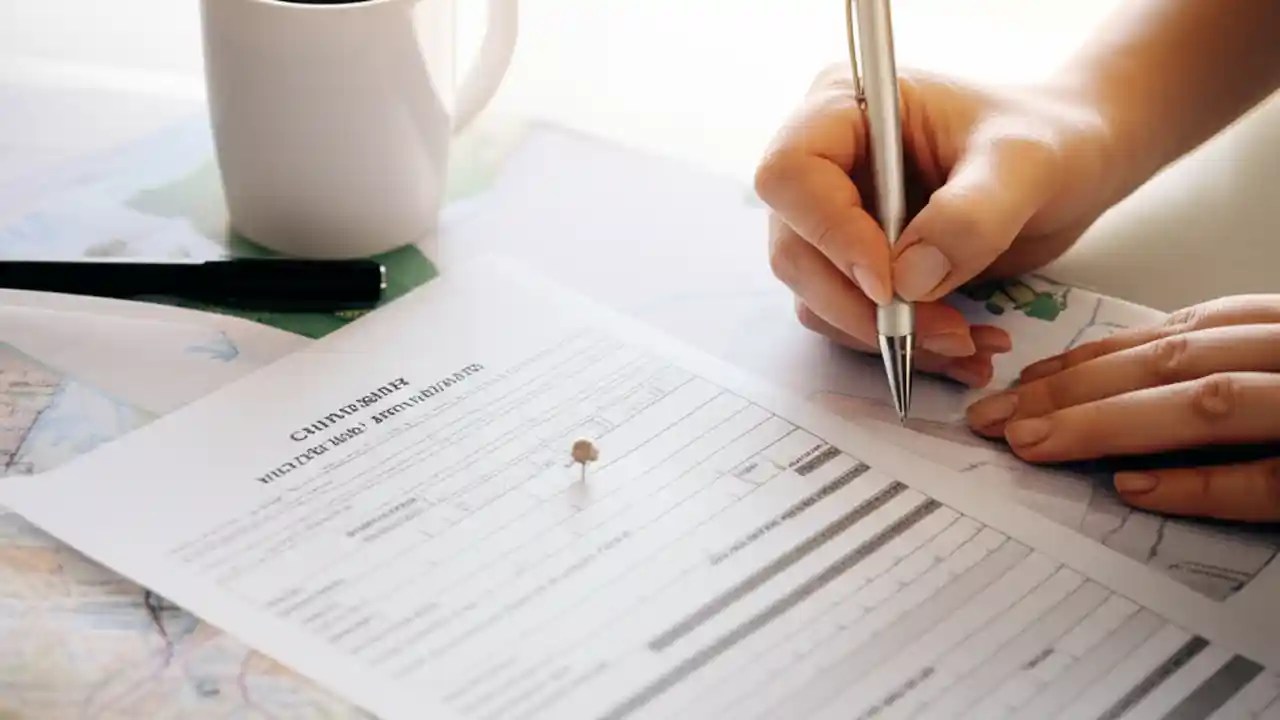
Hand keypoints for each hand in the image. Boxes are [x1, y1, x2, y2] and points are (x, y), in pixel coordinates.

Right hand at [755, 65, 1115, 385]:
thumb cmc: (1050, 143)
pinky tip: (960, 343)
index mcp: (845, 110)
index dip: (828, 233)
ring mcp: (836, 219)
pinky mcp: (857, 266)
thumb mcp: (1025, 166)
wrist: (1072, 171)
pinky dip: (902, 344)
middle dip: (863, 305)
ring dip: (885, 335)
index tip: (890, 283)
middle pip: (795, 249)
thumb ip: (970, 216)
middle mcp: (826, 165)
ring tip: (966, 341)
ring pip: (817, 296)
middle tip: (943, 330)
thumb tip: (907, 279)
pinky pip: (852, 319)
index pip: (791, 175)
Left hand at [965, 295, 1279, 521]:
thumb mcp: (1276, 364)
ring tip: (1030, 442)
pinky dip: (1198, 484)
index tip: (1021, 383)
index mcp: (1276, 331)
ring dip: (1108, 423)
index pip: (1169, 338)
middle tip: (993, 417)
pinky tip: (1131, 488)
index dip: (1088, 360)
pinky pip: (1266, 481)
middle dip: (1071, 390)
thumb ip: (1222, 366)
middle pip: (1168, 365)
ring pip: (1204, 406)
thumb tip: (1129, 389)